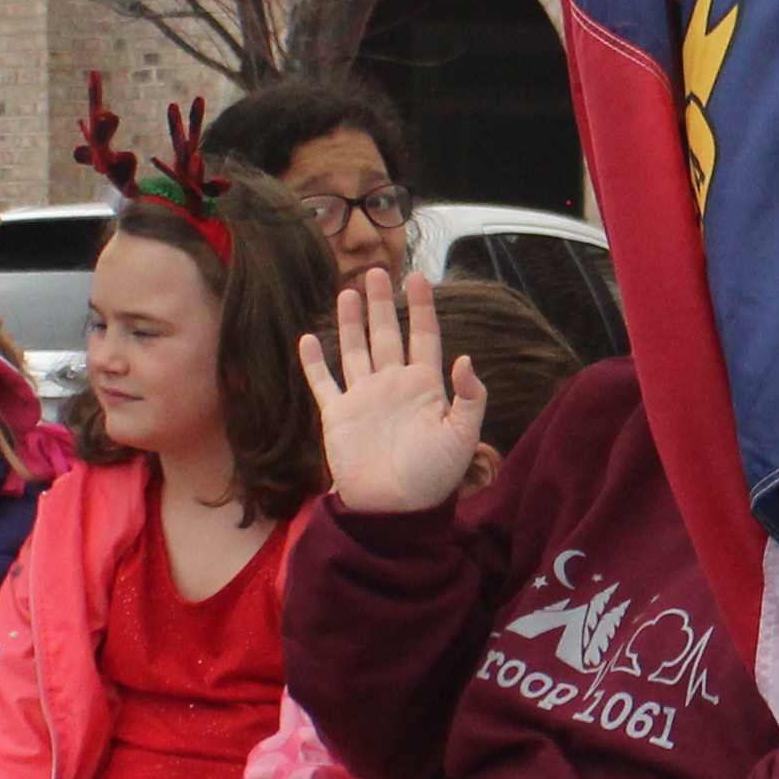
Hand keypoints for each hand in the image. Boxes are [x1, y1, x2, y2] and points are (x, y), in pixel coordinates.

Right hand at [300, 267, 483, 515]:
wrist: (395, 509)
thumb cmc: (433, 477)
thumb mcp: (463, 436)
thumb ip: (470, 397)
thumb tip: (465, 358)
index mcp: (424, 386)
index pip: (424, 336)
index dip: (421, 307)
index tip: (419, 278)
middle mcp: (393, 385)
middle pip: (387, 334)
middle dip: (382, 303)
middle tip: (376, 270)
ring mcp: (364, 397)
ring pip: (355, 349)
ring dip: (352, 321)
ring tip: (349, 292)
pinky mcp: (338, 414)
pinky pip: (323, 382)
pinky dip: (314, 362)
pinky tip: (309, 338)